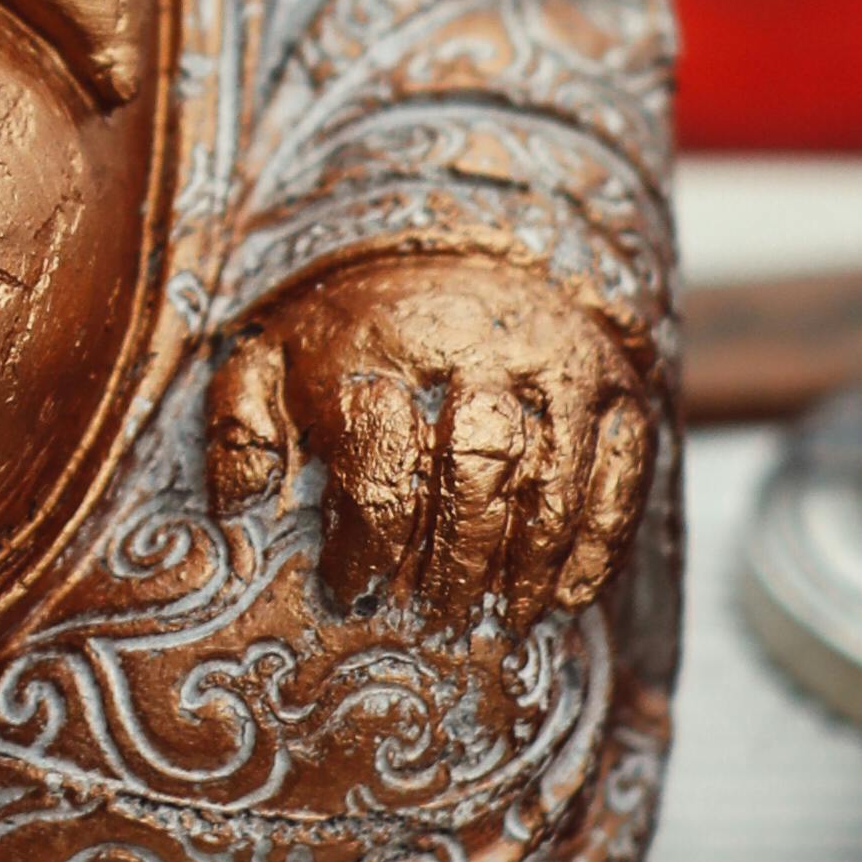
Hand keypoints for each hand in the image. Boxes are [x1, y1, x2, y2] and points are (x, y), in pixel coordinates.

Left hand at [206, 250, 653, 631]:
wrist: (464, 240)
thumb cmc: (353, 327)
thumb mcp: (272, 352)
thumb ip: (243, 422)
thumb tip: (239, 505)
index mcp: (384, 347)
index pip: (380, 460)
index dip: (364, 540)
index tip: (351, 589)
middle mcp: (478, 352)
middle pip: (476, 474)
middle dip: (455, 562)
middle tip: (436, 619)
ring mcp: (556, 365)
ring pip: (554, 480)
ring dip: (530, 564)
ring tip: (503, 621)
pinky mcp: (612, 383)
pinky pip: (622, 472)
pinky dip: (599, 541)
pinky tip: (569, 595)